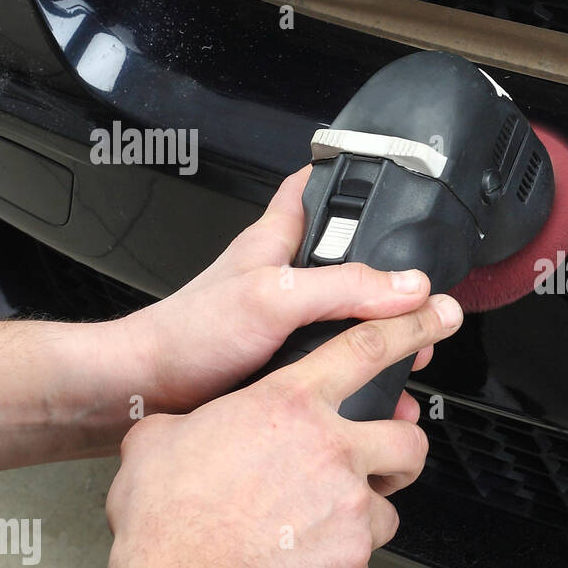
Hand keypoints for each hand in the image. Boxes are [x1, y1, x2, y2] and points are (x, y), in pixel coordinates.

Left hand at [0, 167, 438, 472]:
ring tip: (412, 355)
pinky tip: (374, 394)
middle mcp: (284, 278)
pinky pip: (332, 362)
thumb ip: (344, 288)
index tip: (385, 174)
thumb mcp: (273, 297)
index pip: (311, 187)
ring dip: (379, 340)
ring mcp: (285, 322)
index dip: (345, 174)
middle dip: (390, 282)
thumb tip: (409, 287)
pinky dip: (357, 377)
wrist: (145, 393)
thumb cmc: (185, 334)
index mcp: (276, 242)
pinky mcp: (283, 362)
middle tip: (423, 300)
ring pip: (346, 319)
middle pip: (350, 263)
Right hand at [103, 294, 463, 567]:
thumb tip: (184, 427)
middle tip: (384, 465)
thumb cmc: (169, 518)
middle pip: (407, 437)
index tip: (435, 318)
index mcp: (288, 407)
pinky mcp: (353, 557)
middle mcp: (332, 449)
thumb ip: (192, 423)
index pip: (365, 347)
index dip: (409, 328)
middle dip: (403, 452)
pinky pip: (362, 564)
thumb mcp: (159, 440)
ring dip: (363, 519)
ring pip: (389, 507)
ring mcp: (349, 503)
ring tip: (324, 530)